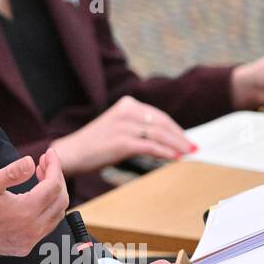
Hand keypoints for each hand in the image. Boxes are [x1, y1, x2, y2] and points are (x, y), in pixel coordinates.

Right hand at [0, 149, 68, 257]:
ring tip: (40, 178)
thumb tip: (31, 162)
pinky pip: (45, 227)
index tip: (49, 153)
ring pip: (56, 215)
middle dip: (56, 178)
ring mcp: (29, 241)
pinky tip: (34, 198)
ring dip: (53, 195)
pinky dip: (47, 210)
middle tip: (44, 163)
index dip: (54, 167)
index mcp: (25, 212)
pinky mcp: (24, 247)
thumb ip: (12, 173)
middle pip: (60, 201)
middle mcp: (32, 230)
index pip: (53, 186)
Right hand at [52, 95, 193, 174]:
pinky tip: (174, 158)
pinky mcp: (122, 142)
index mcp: (126, 105)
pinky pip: (150, 147)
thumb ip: (138, 128)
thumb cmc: (94, 144)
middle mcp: (126, 112)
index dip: (176, 128)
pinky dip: (165, 153)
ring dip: (177, 145)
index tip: (186, 139)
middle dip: (180, 137)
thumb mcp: (117, 127)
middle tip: (193, 147)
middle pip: (162, 124)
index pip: (158, 116)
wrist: (71, 153)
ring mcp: (124, 126)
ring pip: (159, 135)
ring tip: (187, 153)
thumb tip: (164, 139)